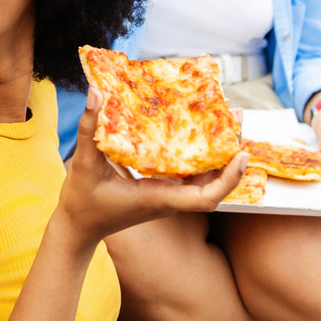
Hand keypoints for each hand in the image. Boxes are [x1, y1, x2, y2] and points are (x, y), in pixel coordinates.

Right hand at [57, 88, 249, 242]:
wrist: (78, 226)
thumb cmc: (81, 202)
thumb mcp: (82, 164)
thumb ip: (88, 129)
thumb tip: (96, 94)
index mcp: (157, 198)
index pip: (205, 198)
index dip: (228, 179)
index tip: (241, 154)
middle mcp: (169, 199)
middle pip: (214, 183)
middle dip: (231, 153)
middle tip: (237, 115)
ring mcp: (168, 196)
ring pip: (205, 177)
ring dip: (220, 151)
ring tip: (225, 116)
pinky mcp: (162, 190)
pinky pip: (190, 173)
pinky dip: (200, 153)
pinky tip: (199, 129)